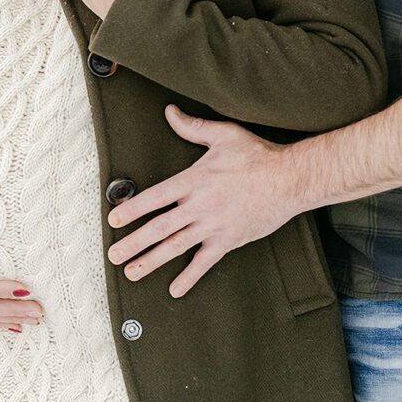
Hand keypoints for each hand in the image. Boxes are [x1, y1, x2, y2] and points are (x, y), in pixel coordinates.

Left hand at [106, 106, 297, 296]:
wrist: (289, 179)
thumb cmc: (257, 155)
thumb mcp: (224, 134)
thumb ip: (193, 127)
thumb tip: (169, 111)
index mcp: (195, 180)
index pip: (156, 197)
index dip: (133, 209)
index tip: (114, 220)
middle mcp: (200, 206)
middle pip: (160, 227)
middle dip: (134, 242)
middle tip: (113, 255)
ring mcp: (213, 226)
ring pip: (176, 247)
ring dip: (152, 261)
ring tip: (131, 272)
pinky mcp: (228, 240)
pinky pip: (205, 262)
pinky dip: (189, 277)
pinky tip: (175, 290)